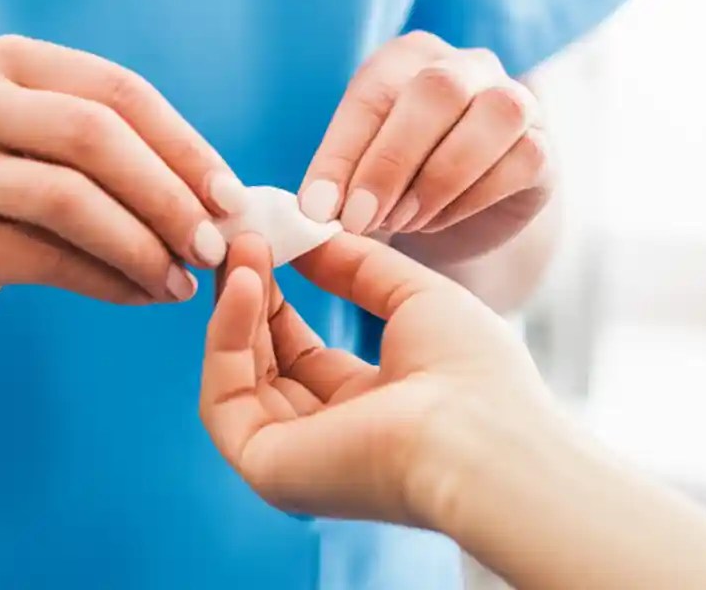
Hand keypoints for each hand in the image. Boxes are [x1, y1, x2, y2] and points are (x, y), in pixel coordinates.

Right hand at [0, 35, 247, 330]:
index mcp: (11, 62)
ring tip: (180, 282)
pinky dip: (108, 282)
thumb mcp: (53, 147)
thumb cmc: (6, 192)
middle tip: (212, 247)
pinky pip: (47, 260)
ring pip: (69, 201)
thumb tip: (226, 202)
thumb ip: (127, 155)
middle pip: (94, 137)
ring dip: (142, 247)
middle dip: (168, 197)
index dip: (185, 146)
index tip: (232, 198)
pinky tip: (140, 296)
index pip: (119, 91)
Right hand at [199, 232, 550, 526]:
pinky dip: (225, 336)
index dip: (281, 301)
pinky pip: (224, 396)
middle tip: (244, 238)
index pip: (305, 357)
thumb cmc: (474, 377)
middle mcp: (330, 440)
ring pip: (239, 376)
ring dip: (235, 307)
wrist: (481, 438)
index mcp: (373, 412)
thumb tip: (308, 241)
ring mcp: (295, 458)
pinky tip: (246, 284)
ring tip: (243, 249)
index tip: (269, 246)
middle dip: (253, 297)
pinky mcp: (267, 466)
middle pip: (266, 364)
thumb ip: (360, 267)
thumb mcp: (418, 298)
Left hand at [298, 32, 551, 257]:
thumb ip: (339, 182)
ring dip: (440, 180)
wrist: (459, 215)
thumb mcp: (358, 176)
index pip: (373, 93)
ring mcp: (514, 99)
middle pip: (438, 90)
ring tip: (403, 223)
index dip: (342, 153)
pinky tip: (439, 221)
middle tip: (361, 219)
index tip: (319, 209)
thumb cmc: (397, 183)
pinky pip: (522, 159)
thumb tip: (316, 209)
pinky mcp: (541, 145)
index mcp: (406, 57)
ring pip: (494, 115)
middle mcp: (465, 65)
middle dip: (393, 161)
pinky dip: (472, 198)